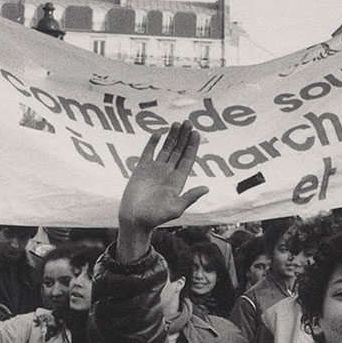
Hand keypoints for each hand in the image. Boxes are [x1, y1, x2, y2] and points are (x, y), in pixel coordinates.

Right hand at [118, 121, 209, 262]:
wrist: (134, 221)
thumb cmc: (156, 217)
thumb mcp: (176, 208)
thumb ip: (190, 197)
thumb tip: (207, 189)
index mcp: (178, 180)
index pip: (187, 159)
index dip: (192, 146)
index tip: (196, 132)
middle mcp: (168, 173)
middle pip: (178, 150)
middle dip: (183, 136)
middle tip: (188, 121)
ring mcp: (154, 170)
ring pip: (165, 149)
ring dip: (171, 136)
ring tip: (177, 123)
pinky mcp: (141, 170)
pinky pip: (148, 153)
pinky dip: (153, 143)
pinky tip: (159, 133)